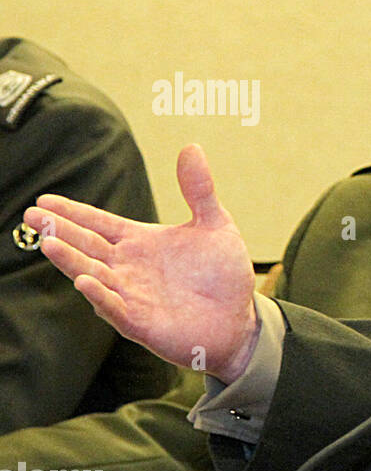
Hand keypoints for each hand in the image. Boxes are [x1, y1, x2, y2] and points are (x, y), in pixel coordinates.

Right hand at [24, 144, 258, 382]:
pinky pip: (116, 309)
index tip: (44, 200)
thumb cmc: (223, 274)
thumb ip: (199, 190)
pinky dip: (100, 296)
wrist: (240, 319)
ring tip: (49, 244)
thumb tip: (191, 146)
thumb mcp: (215, 225)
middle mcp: (129, 268)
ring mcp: (132, 296)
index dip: (73, 212)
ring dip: (71, 261)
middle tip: (31, 215)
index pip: (99, 224)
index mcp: (140, 243)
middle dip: (60, 231)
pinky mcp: (142, 323)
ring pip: (94, 276)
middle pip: (87, 246)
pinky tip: (84, 281)